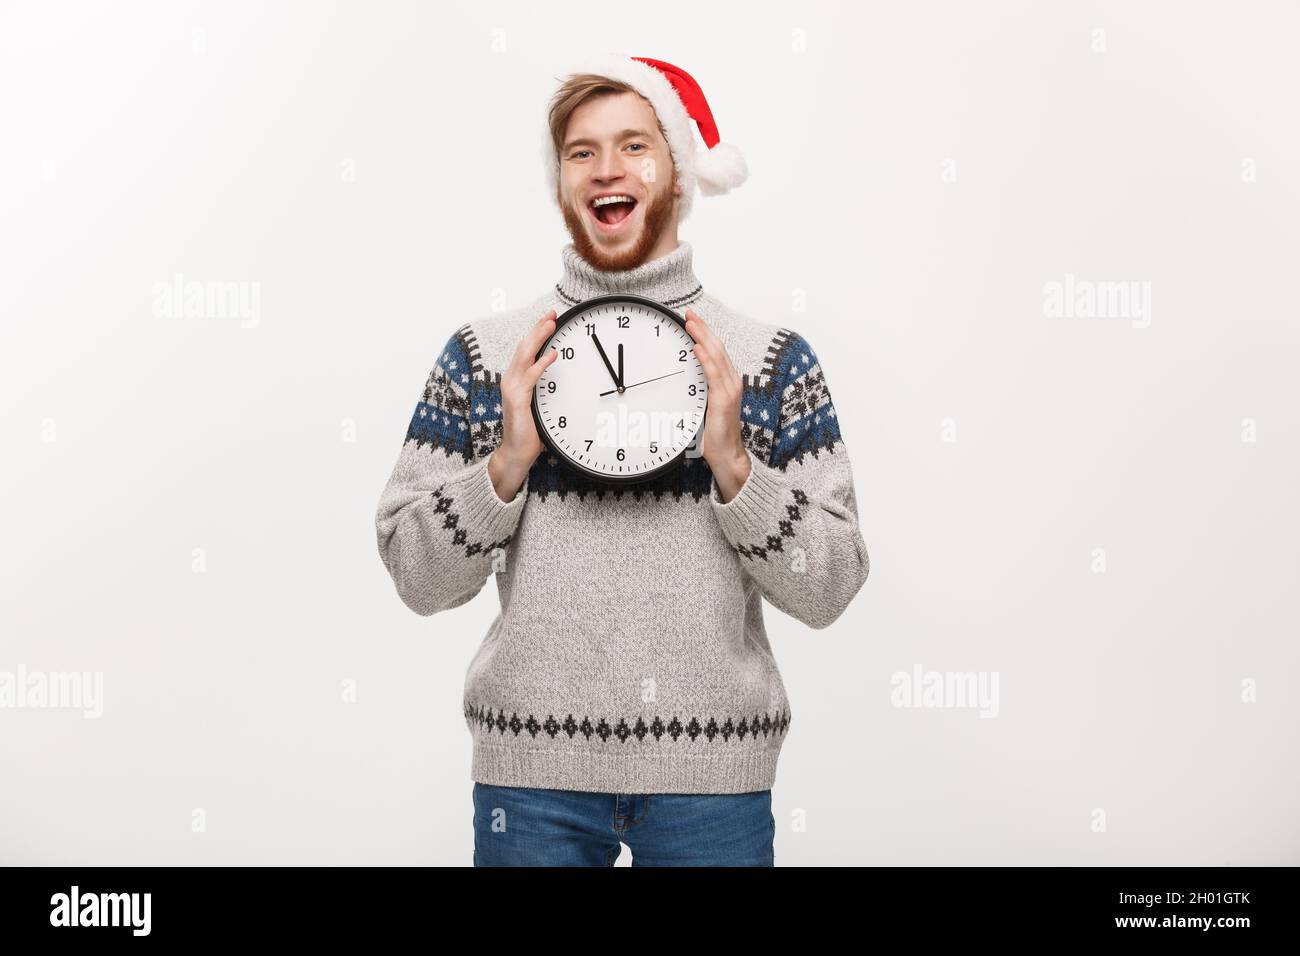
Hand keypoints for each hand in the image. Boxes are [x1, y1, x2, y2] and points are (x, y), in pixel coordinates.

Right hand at [488, 309, 557, 500]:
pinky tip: (552, 355)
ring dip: (538, 338)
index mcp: (518, 379)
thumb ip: (550, 390)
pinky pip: (530, 378)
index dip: (538, 332)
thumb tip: (573, 382)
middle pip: (524, 346)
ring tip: (550, 324)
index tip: (551, 318)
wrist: (517, 453)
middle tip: (553, 313)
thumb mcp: (543, 406)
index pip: (527, 349)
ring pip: (524, 355)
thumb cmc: (532, 432)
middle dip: (538, 327)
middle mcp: (511, 380)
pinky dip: (541, 364)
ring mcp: (512, 389)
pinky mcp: (517, 401)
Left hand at [683, 307, 750, 501]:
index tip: (692, 320)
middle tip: (689, 314)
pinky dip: (706, 359)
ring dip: (703, 337)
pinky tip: (698, 348)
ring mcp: (730, 390)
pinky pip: (714, 374)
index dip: (705, 334)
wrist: (727, 454)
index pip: (716, 351)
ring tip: (691, 323)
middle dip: (703, 329)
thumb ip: (698, 391)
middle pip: (717, 347)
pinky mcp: (724, 399)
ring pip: (717, 356)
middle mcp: (732, 382)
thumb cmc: (714, 434)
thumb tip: (679, 380)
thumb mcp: (704, 407)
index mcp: (727, 382)